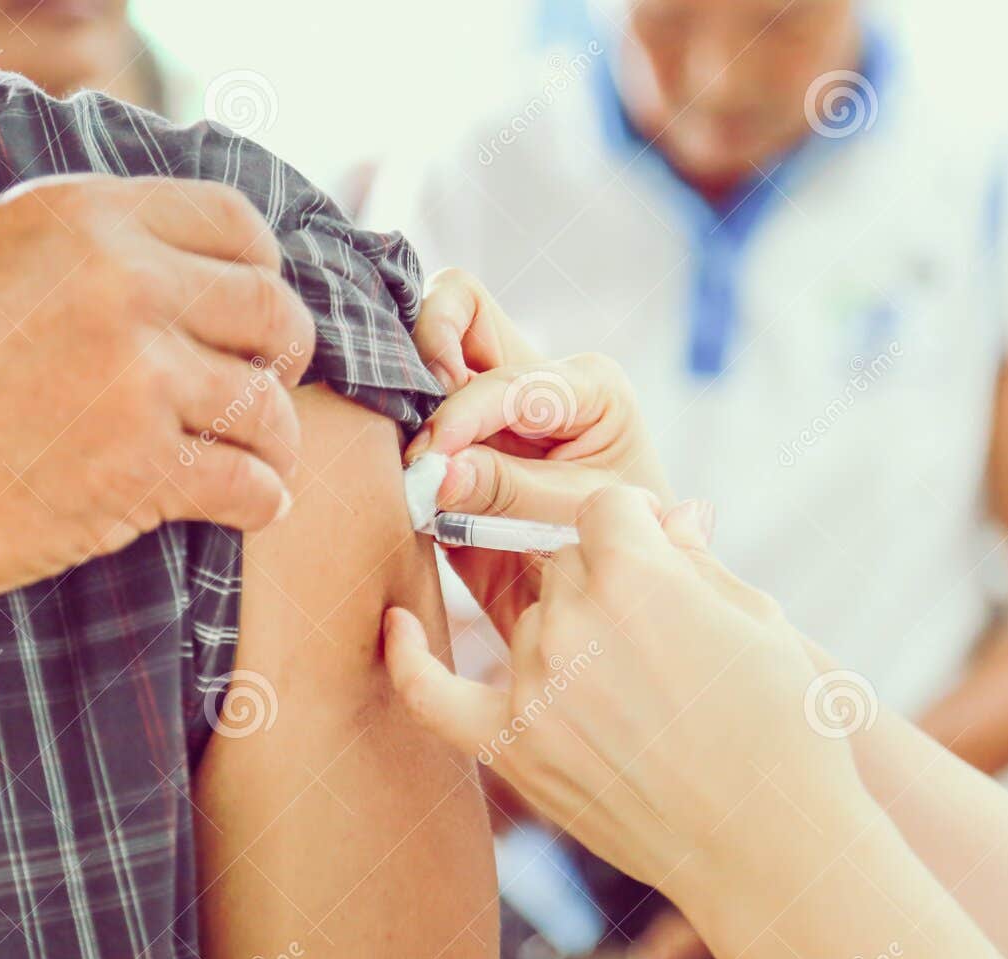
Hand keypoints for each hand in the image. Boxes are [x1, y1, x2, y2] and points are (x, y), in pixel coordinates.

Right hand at [0, 175, 314, 605]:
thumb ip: (89, 244)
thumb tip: (185, 261)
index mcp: (87, 217)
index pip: (236, 224)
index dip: (263, 272)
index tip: (255, 314)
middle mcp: (124, 284)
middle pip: (272, 310)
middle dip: (285, 355)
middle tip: (270, 385)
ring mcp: (137, 377)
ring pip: (269, 406)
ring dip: (277, 441)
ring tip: (262, 459)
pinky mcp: (141, 467)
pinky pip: (249, 482)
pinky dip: (262, 500)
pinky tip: (254, 505)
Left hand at [383, 486, 863, 895]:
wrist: (767, 847)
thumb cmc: (785, 729)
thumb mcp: (760, 620)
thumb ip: (694, 559)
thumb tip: (668, 516)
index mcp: (637, 573)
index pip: (603, 508)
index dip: (632, 527)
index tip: (653, 552)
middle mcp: (573, 620)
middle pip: (562, 564)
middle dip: (603, 584)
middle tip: (655, 643)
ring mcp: (532, 684)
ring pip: (527, 621)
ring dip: (563, 636)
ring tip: (635, 697)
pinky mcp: (509, 746)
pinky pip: (431, 692)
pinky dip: (409, 657)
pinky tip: (397, 623)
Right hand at [406, 270, 678, 638]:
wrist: (611, 598)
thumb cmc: (620, 549)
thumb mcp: (582, 518)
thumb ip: (512, 492)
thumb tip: (438, 472)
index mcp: (586, 387)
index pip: (510, 373)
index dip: (467, 411)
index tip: (436, 457)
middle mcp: (532, 380)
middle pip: (461, 310)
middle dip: (425, 345)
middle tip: (409, 412)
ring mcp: (485, 408)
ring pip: (424, 348)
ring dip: (400, 387)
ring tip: (399, 448)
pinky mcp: (449, 443)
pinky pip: (403, 411)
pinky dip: (386, 428)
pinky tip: (386, 468)